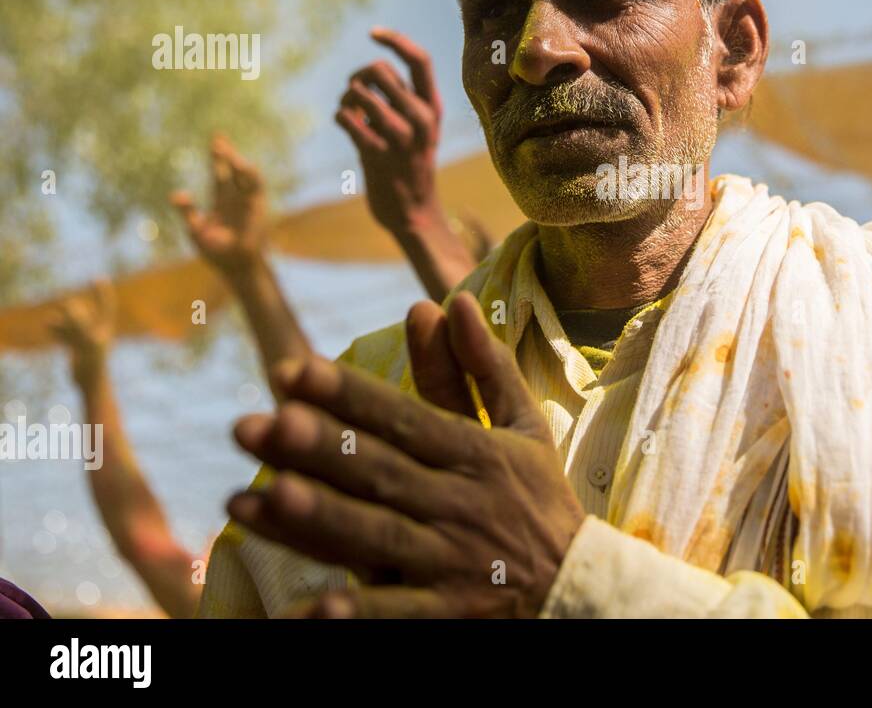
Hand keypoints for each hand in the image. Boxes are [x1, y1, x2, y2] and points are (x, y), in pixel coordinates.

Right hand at [49, 278, 114, 387]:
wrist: (90, 381)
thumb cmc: (93, 360)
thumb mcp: (86, 339)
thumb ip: (79, 321)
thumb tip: (69, 305)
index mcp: (106, 327)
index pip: (106, 304)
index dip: (102, 292)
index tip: (98, 278)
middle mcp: (97, 331)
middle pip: (86, 313)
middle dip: (75, 309)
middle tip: (66, 304)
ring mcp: (86, 340)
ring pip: (72, 324)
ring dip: (63, 320)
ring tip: (50, 319)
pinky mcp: (76, 349)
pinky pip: (65, 335)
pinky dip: (58, 330)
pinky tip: (48, 324)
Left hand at [170, 134, 267, 274]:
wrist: (235, 266)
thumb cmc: (216, 251)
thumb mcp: (196, 231)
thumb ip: (187, 212)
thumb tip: (176, 194)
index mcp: (223, 199)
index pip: (220, 171)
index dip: (217, 156)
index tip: (216, 138)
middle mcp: (237, 197)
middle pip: (233, 170)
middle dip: (226, 154)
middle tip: (218, 138)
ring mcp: (248, 202)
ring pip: (246, 177)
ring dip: (239, 165)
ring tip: (232, 156)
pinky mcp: (257, 209)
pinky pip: (256, 189)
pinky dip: (250, 177)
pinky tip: (245, 167)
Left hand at [228, 293, 585, 617]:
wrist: (580, 588)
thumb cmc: (539, 496)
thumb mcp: (524, 424)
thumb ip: (483, 365)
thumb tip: (449, 299)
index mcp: (477, 453)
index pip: (404, 417)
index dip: (348, 394)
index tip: (290, 369)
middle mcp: (461, 502)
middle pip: (381, 471)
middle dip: (318, 448)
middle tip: (252, 424)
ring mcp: (453, 561)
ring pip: (381, 536)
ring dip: (322, 519)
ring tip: (258, 497)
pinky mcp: (450, 611)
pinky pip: (399, 612)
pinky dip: (359, 611)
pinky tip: (310, 609)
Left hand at [335, 28, 444, 237]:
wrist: (414, 214)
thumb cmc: (410, 164)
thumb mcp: (419, 130)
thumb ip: (402, 100)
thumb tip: (368, 72)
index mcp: (434, 108)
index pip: (419, 60)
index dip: (395, 40)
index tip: (372, 32)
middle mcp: (422, 119)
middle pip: (380, 71)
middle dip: (359, 76)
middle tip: (356, 94)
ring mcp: (401, 138)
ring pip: (360, 93)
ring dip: (346, 99)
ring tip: (349, 112)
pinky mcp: (378, 155)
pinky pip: (348, 119)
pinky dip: (341, 117)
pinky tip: (346, 124)